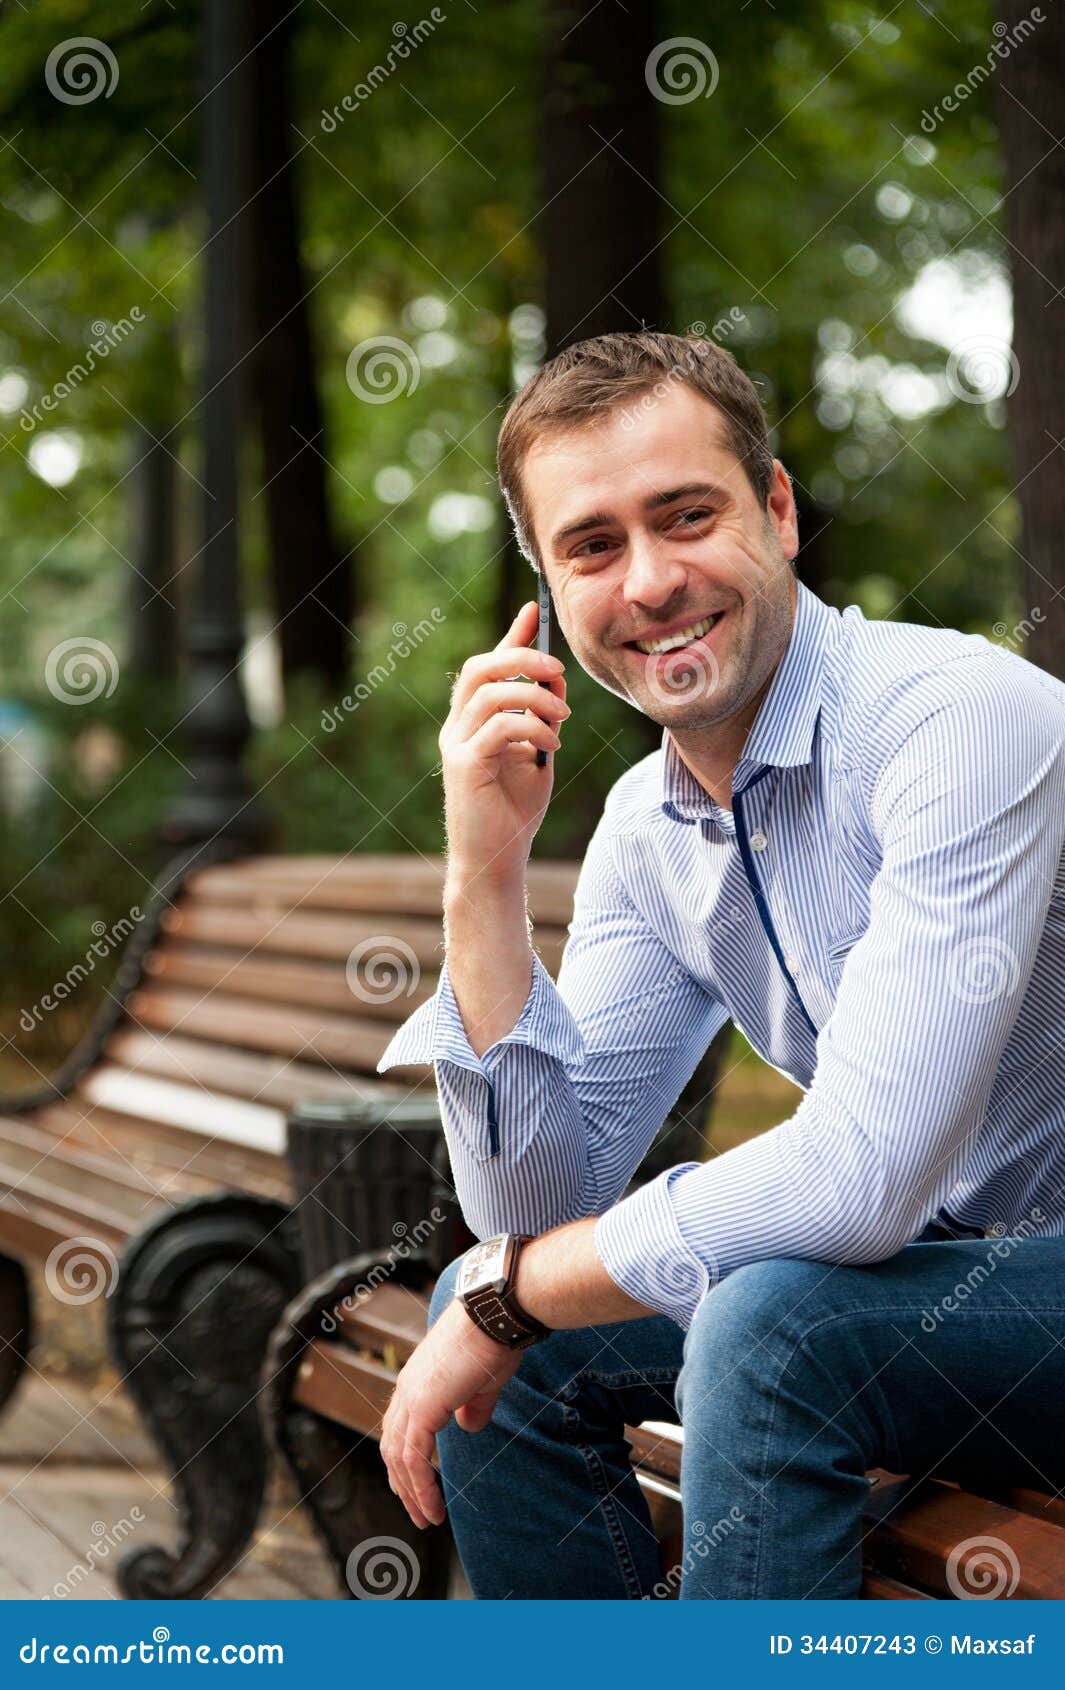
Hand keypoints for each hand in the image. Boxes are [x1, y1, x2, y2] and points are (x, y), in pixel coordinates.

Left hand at [380, 1296, 522, 1527]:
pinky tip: (433, 1507)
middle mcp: (407, 1390)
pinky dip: (420, 1487)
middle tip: (418, 1513)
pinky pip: (413, 1459)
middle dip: (403, 1484)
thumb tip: (468, 1427)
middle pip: (392, 1447)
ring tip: (426, 1519)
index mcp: (417, 1381)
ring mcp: (411, 1398)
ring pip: (398, 1458)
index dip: (405, 1460)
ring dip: (410, 1493)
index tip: (417, 1486)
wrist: (495, 1314)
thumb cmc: (494, 1340)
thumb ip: (472, 1406)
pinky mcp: (422, 1408)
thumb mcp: (481, 1381)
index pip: (400, 1428)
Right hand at [439, 599, 568, 885]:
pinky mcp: (464, 767)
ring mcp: (457, 746)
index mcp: (472, 721)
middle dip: (522, 658)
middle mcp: (457, 728)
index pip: (488, 666)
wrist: (496, 861)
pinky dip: (531, 729)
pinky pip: (498, 727)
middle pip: (480, 668)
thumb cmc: (514, 812)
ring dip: (535, 698)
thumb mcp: (537, 754)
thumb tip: (556, 679)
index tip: (534, 609)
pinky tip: (551, 748)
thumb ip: (542, 718)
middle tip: (558, 672)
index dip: (511, 635)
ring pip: (490, 693)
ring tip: (561, 721)